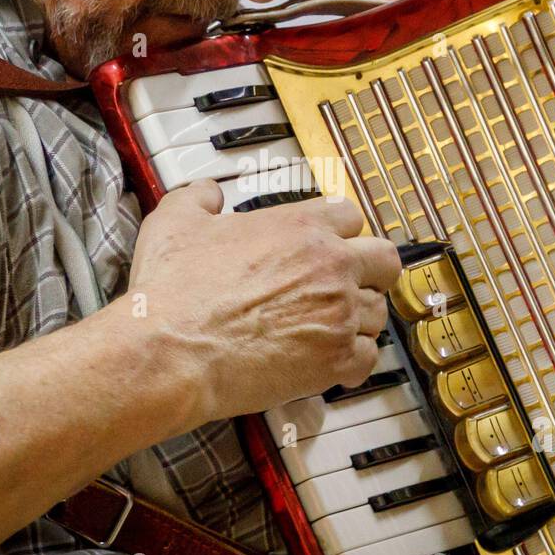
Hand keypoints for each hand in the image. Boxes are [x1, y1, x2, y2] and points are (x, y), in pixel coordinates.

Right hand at [126, 181, 401, 421]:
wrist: (170, 351)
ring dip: (359, 318)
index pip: (350, 216)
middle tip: (352, 283)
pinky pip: (367, 358)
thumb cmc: (174, 293)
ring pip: (378, 312)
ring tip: (333, 327)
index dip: (341, 231)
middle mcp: (329, 266)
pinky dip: (353, 361)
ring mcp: (337, 313)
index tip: (333, 244)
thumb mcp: (175, 221)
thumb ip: (199, 197)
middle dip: (372, 272)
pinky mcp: (335, 359)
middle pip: (385, 260)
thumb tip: (208, 193)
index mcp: (300, 227)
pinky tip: (333, 361)